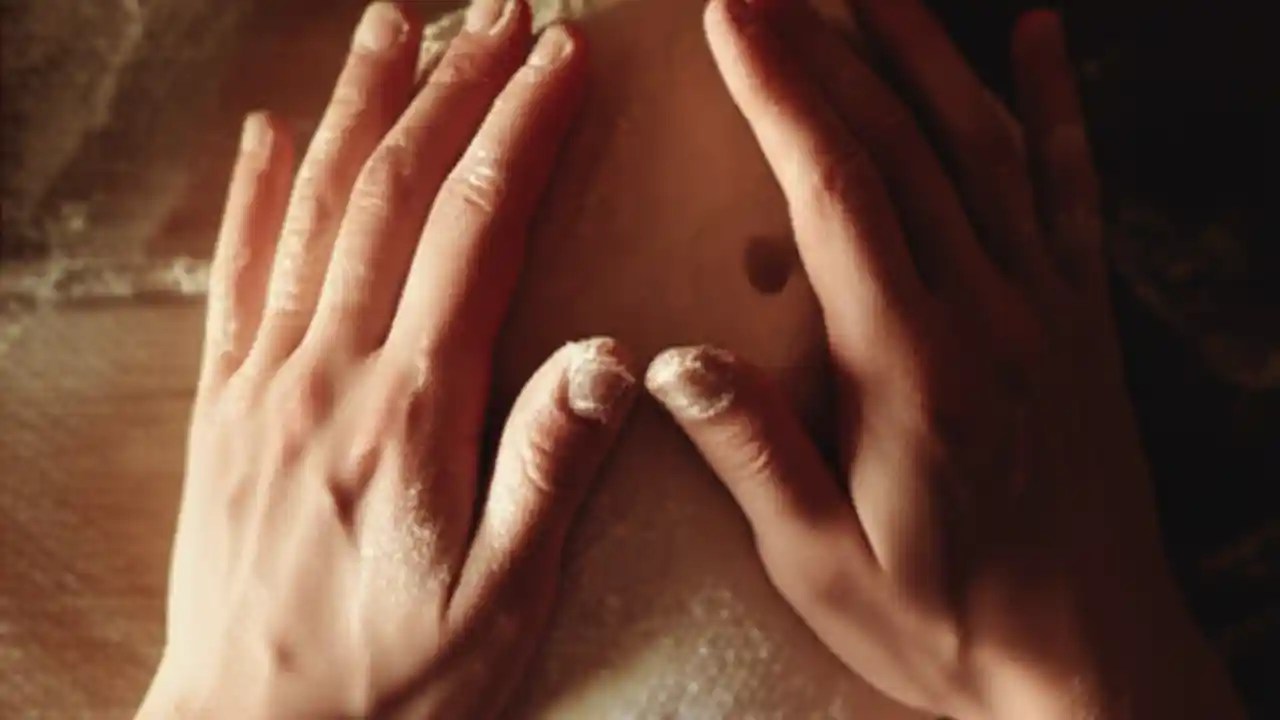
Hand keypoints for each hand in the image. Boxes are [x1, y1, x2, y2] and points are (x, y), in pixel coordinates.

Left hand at [137, 3, 637, 717]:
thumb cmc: (393, 680)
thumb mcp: (499, 600)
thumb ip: (548, 470)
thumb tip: (609, 356)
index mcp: (407, 410)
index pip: (472, 231)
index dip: (519, 132)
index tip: (561, 58)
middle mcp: (325, 371)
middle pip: (391, 192)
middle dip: (451, 87)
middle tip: (500, 10)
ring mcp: (260, 380)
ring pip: (309, 210)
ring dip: (354, 105)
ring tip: (394, 22)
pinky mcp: (221, 405)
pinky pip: (232, 275)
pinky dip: (250, 192)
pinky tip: (267, 131)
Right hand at [646, 0, 1244, 717]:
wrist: (1093, 665)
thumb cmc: (948, 621)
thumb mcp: (824, 565)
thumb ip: (752, 453)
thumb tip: (668, 359)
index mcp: (912, 365)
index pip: (838, 191)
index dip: (783, 91)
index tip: (736, 16)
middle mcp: (989, 314)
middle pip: (907, 143)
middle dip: (833, 45)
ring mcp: (1047, 309)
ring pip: (987, 145)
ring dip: (928, 51)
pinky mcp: (1083, 322)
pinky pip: (1071, 191)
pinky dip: (1056, 106)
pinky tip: (1040, 40)